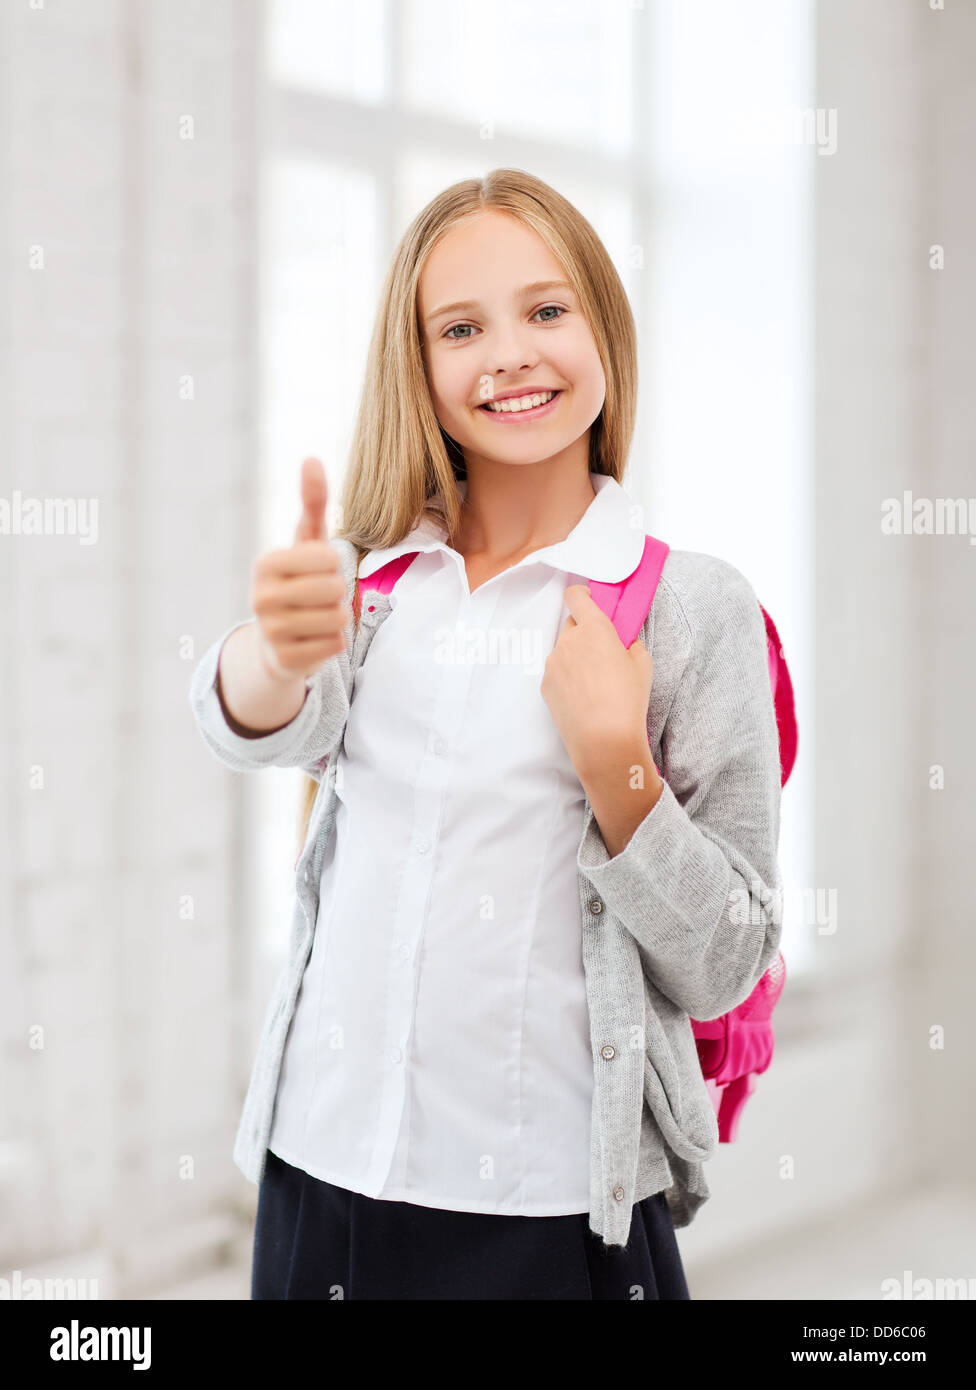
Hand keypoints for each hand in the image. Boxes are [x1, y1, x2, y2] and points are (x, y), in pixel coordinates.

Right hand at [249, 457, 349, 680]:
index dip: (334, 565)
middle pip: (334, 589)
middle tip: (319, 598)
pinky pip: (335, 646)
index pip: (327, 558)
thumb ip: (311, 502)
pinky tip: (315, 639)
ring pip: (337, 619)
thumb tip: (312, 458)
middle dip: (337, 594)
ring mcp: (270, 631)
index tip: (318, 570)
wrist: (277, 641)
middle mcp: (260, 597)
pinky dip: (334, 643)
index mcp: (266, 564)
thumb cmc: (299, 582)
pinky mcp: (284, 660)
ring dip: (337, 619)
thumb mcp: (306, 542)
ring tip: (316, 618)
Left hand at [540, 584, 653, 775]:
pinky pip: (557, 672)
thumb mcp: (643, 665)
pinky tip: (584, 697)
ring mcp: (553, 662)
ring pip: (564, 650)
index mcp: (594, 628)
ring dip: (576, 657)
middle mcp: (568, 640)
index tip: (591, 601)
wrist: (603, 739)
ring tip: (595, 683)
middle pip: (572, 624)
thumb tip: (623, 642)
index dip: (582, 594)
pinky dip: (567, 677)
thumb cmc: (627, 699)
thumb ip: (631, 643)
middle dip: (585, 632)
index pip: (576, 595)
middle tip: (602, 653)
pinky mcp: (545, 684)